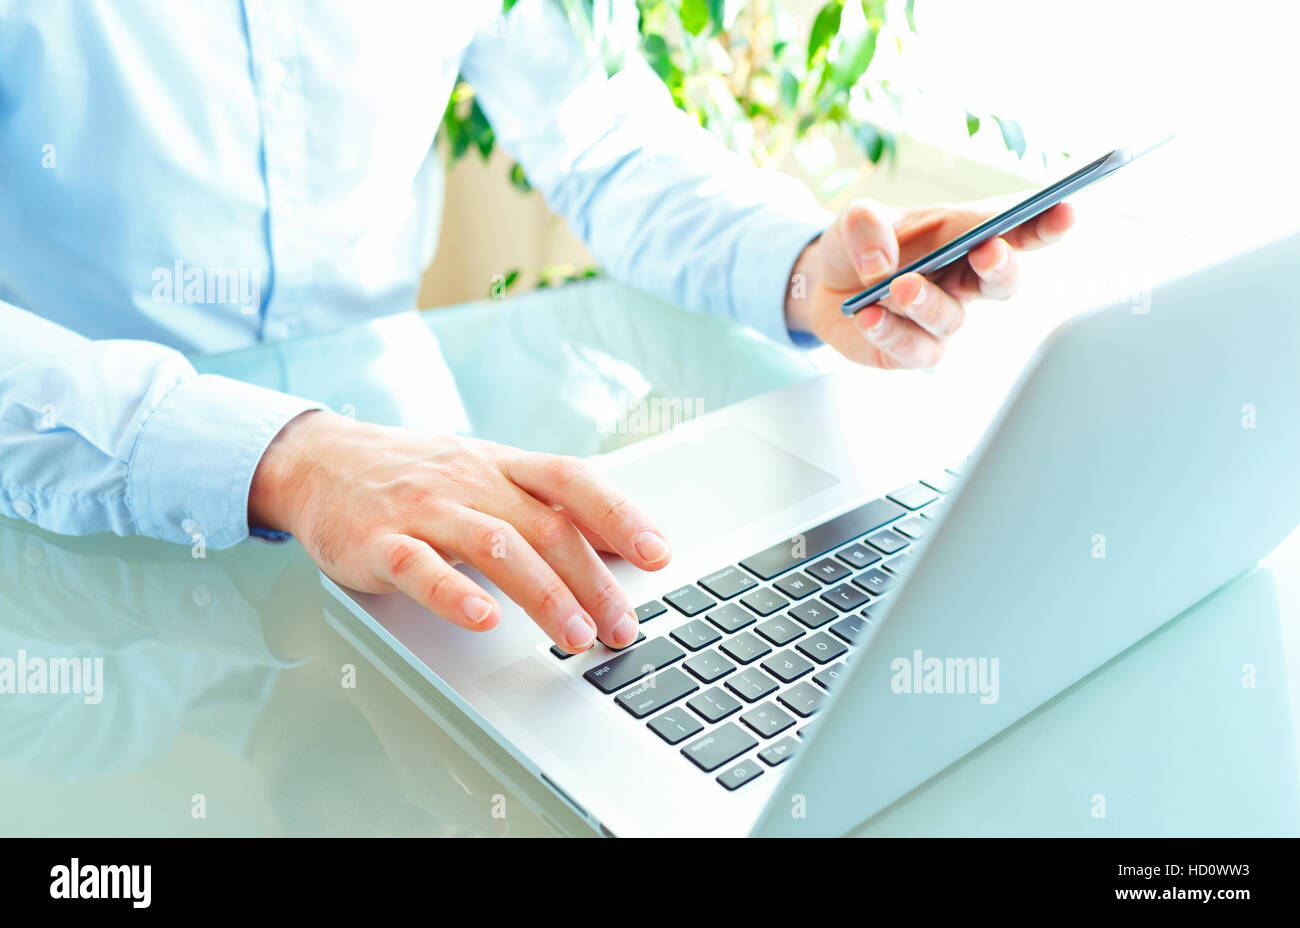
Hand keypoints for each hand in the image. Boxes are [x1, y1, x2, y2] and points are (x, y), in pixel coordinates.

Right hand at [248, 411, 672, 652]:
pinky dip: (455, 595)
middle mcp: (470, 483)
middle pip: (544, 527)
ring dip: (542, 594)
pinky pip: (419, 568)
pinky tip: (484, 620)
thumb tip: (620, 540)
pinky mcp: (378, 543)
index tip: (658, 553)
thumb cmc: (416, 476)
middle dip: (592, 581)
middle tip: (622, 627)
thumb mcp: (487, 476)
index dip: (619, 514)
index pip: (571, 480)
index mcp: (501, 467)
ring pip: (495, 547)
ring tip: (573, 637)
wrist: (321, 461)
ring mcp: (423, 511)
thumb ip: (547, 506)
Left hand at [785, 199, 1074, 368]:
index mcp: (964, 237)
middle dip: (1002, 267)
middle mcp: (962, 280)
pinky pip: (913, 350)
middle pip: (1002, 281)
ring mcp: (941, 318)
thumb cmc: (859, 246)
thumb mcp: (854, 219)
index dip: (1047, 222)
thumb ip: (867, 225)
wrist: (822, 285)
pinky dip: (890, 332)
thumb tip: (881, 263)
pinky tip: (868, 315)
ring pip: (952, 318)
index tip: (1067, 209)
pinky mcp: (913, 350)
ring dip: (928, 302)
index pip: (1015, 229)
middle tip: (988, 251)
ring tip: (900, 287)